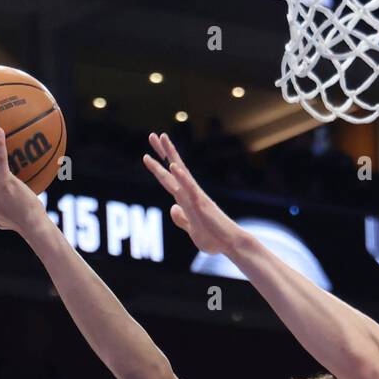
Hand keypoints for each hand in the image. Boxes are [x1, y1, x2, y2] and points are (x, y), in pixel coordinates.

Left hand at [142, 132, 242, 254]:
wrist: (231, 243)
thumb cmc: (214, 237)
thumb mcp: (192, 230)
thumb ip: (182, 219)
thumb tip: (173, 208)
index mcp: (186, 200)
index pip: (169, 180)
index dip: (158, 167)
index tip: (147, 155)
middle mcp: (190, 194)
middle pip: (173, 169)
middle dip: (162, 152)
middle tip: (152, 135)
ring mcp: (195, 197)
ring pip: (180, 172)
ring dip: (170, 154)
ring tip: (162, 137)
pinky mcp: (201, 204)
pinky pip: (189, 188)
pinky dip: (181, 176)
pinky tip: (174, 165)